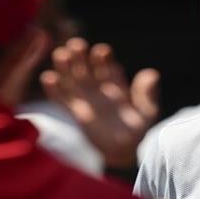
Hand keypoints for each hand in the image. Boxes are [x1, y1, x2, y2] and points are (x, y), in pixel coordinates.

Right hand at [41, 38, 159, 168]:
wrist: (126, 153)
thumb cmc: (139, 133)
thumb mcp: (148, 112)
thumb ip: (147, 94)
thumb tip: (151, 73)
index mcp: (116, 85)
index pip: (107, 67)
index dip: (104, 58)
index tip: (101, 51)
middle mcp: (98, 89)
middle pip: (87, 69)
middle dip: (81, 57)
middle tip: (76, 45)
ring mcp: (86, 101)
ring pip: (72, 81)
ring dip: (65, 68)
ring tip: (60, 55)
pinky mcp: (75, 114)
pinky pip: (62, 100)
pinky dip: (54, 90)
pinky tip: (48, 78)